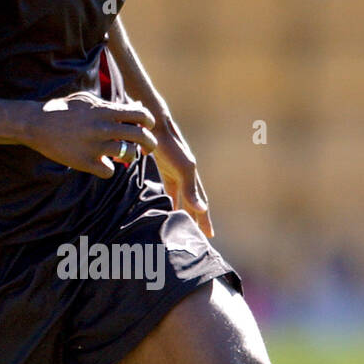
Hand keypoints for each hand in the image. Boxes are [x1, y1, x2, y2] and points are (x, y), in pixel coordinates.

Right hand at [32, 91, 156, 177]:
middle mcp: (103, 128)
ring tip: (122, 155)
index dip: (148, 121)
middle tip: (147, 148)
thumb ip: (111, 105)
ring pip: (128, 155)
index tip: (147, 126)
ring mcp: (94, 146)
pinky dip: (107, 170)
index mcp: (105, 111)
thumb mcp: (87, 101)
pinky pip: (109, 172)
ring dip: (129, 157)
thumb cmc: (63, 110)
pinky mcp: (85, 162)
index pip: (140, 114)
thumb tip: (136, 106)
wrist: (37, 124)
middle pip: (140, 136)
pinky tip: (101, 164)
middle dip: (149, 143)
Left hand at [151, 114, 213, 237]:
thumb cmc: (171, 147)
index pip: (201, 204)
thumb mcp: (183, 169)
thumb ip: (190, 189)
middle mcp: (187, 177)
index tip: (209, 235)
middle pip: (193, 202)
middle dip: (197, 218)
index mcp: (193, 178)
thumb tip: (203, 209)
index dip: (205, 219)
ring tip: (183, 225)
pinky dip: (170, 201)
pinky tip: (167, 208)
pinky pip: (170, 190)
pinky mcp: (166, 169)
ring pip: (182, 198)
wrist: (155, 128)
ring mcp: (177, 173)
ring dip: (184, 211)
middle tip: (198, 235)